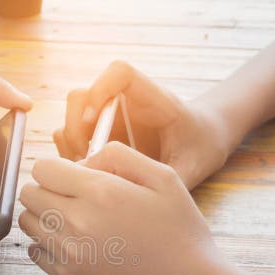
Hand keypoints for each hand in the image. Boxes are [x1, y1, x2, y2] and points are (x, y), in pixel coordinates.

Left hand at [18, 142, 228, 274]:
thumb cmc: (181, 232)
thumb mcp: (164, 178)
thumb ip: (119, 156)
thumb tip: (83, 161)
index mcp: (100, 192)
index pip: (42, 168)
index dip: (58, 168)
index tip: (76, 177)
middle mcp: (78, 221)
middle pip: (29, 193)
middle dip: (47, 188)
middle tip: (74, 196)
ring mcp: (69, 252)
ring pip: (27, 221)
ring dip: (43, 215)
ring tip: (73, 219)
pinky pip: (34, 251)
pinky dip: (45, 243)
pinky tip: (72, 242)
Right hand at [54, 61, 233, 189]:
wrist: (204, 141)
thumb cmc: (201, 147)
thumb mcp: (193, 167)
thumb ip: (168, 180)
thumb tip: (136, 201)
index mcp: (153, 99)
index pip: (119, 73)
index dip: (100, 90)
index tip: (95, 121)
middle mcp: (123, 103)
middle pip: (81, 96)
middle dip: (76, 127)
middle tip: (88, 158)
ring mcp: (108, 118)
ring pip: (71, 117)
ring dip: (71, 144)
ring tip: (89, 170)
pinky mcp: (99, 134)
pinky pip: (70, 137)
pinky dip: (70, 155)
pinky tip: (89, 174)